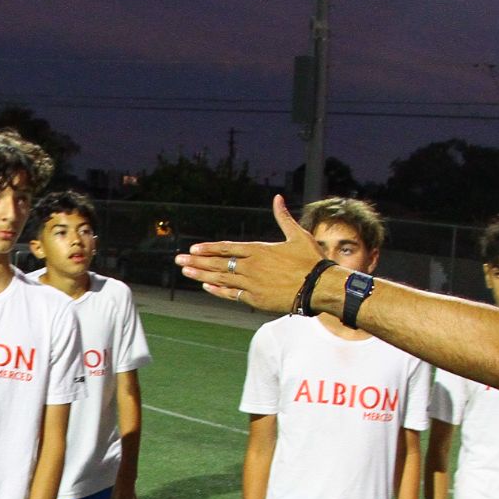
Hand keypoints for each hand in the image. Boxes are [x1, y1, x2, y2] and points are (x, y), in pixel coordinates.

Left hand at [176, 196, 326, 311]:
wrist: (320, 287)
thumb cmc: (311, 261)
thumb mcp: (297, 235)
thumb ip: (283, 218)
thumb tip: (278, 198)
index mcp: (259, 249)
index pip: (227, 248)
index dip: (209, 248)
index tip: (194, 248)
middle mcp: (251, 266)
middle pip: (219, 263)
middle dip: (197, 261)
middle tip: (179, 259)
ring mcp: (251, 284)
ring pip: (221, 278)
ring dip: (202, 274)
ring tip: (186, 271)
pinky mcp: (255, 299)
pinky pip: (231, 295)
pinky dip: (217, 290)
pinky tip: (205, 286)